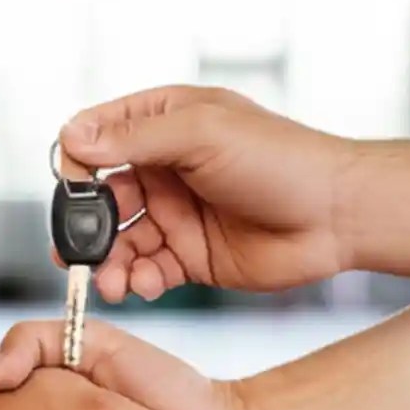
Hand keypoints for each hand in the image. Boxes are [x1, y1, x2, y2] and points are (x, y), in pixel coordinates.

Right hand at [53, 85, 355, 301]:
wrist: (336, 215)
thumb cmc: (280, 160)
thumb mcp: (202, 135)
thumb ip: (135, 138)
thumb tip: (72, 138)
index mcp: (165, 123)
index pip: (98, 136)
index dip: (77, 162)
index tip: (73, 190)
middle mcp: (165, 168)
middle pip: (101, 196)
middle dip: (84, 227)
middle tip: (74, 254)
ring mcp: (177, 213)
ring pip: (120, 240)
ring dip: (106, 262)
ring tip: (108, 282)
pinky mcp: (191, 256)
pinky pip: (147, 270)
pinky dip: (137, 281)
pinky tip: (143, 286)